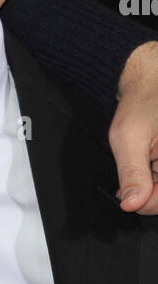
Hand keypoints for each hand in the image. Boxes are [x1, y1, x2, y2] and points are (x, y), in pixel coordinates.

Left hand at [109, 41, 157, 214]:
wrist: (153, 80)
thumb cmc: (145, 100)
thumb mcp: (128, 136)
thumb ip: (132, 172)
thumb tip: (132, 203)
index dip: (147, 203)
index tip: (128, 197)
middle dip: (149, 192)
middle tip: (131, 181)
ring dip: (152, 184)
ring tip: (143, 162)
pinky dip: (155, 177)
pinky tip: (148, 165)